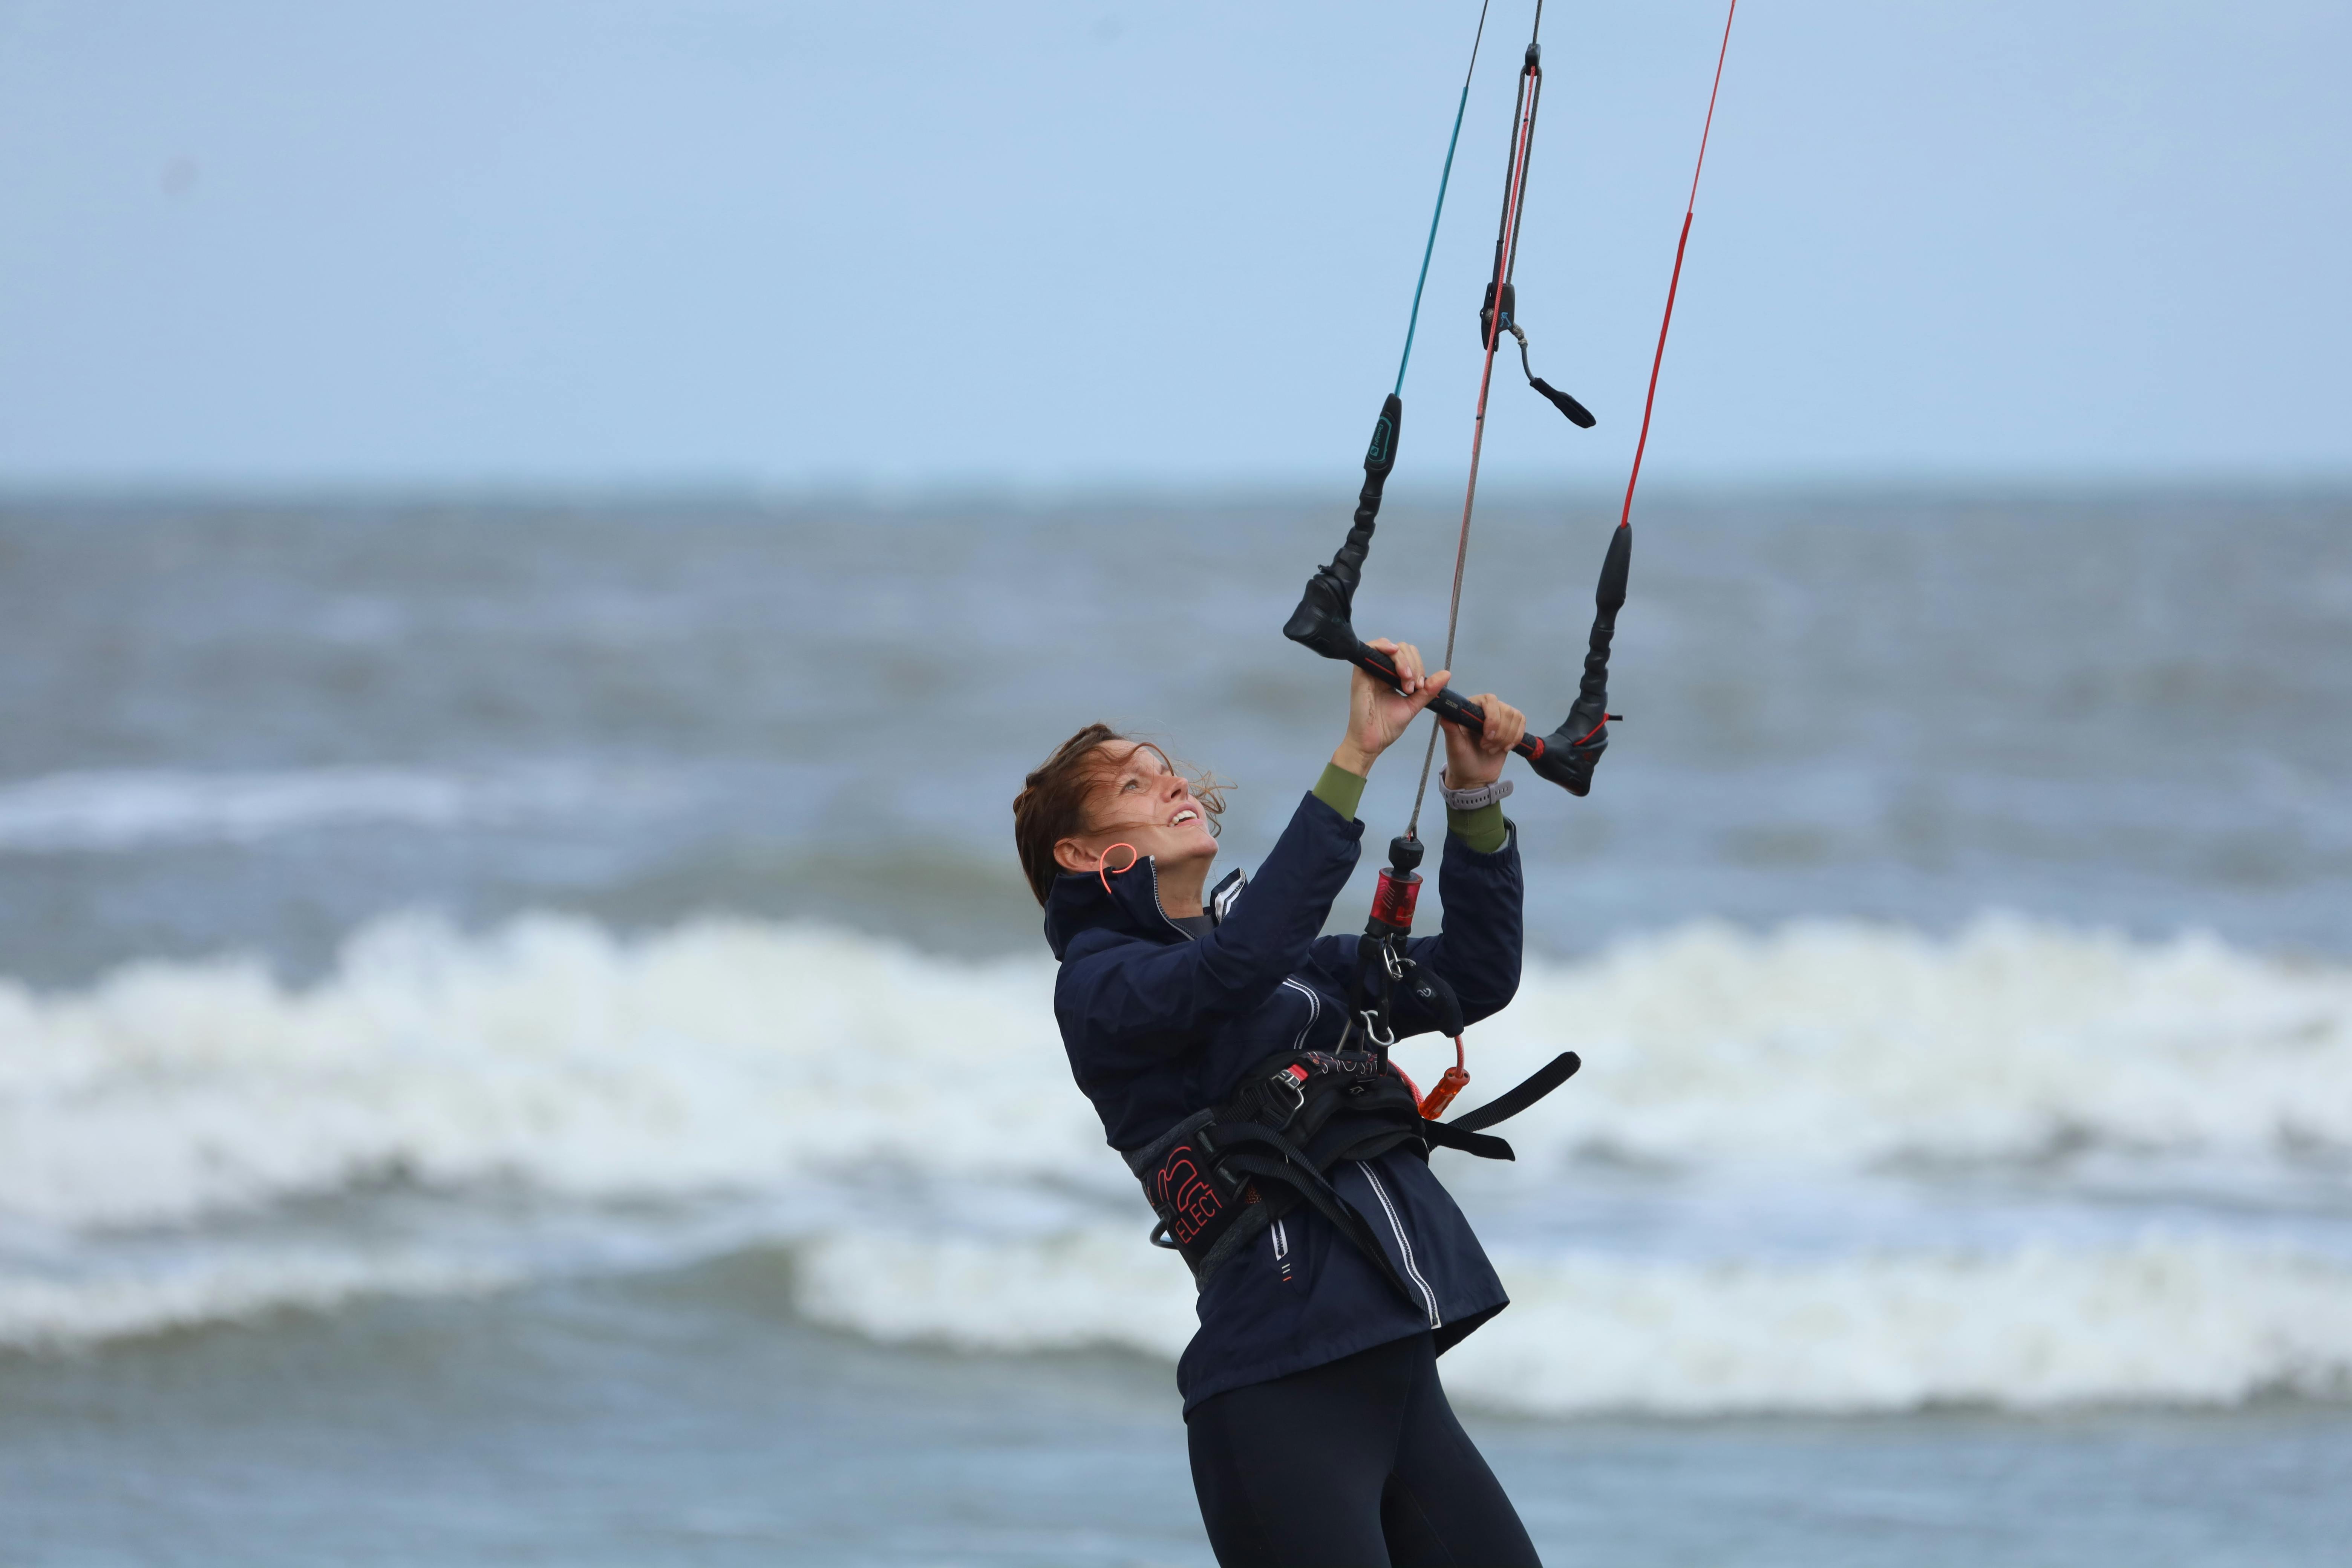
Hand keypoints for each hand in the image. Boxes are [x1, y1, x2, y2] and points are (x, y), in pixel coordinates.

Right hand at [1333, 639, 1448, 775]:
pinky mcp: (1361, 671)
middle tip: (1413, 687)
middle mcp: (1381, 671)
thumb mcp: (1413, 705)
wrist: (1371, 741)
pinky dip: (1385, 646)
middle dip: (1414, 664)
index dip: (1418, 666)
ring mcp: (1371, 670)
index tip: (1420, 687)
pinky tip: (1394, 653)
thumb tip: (1446, 674)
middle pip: (1402, 649)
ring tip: (1405, 679)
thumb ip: (1428, 690)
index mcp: (1392, 678)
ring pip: (1391, 647)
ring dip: (1403, 660)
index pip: (1410, 657)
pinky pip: (1372, 647)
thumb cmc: (1387, 726)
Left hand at [1439, 692, 1525, 789]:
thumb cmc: (1461, 761)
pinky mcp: (1511, 728)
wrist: (1474, 777)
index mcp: (1470, 709)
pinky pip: (1522, 724)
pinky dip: (1515, 738)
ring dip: (1506, 737)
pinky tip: (1504, 748)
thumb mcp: (1454, 746)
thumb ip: (1450, 729)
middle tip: (1485, 747)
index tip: (1487, 736)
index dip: (1493, 717)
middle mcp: (1486, 709)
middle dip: (1499, 732)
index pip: (1489, 700)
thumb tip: (1443, 713)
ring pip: (1515, 717)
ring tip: (1491, 750)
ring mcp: (1500, 718)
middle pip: (1505, 709)